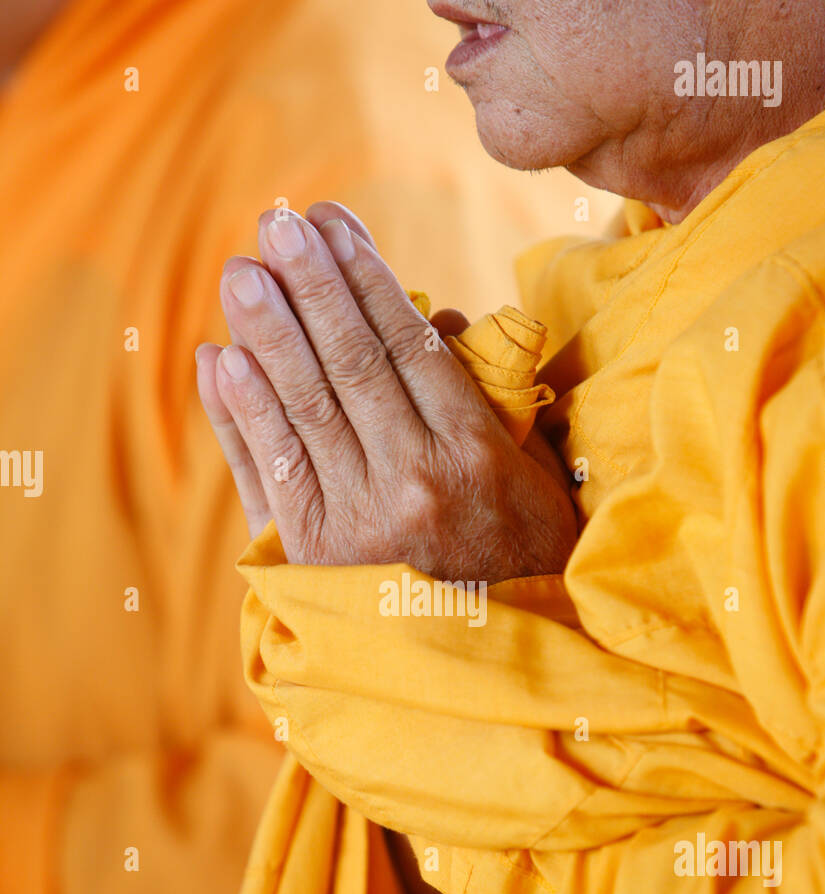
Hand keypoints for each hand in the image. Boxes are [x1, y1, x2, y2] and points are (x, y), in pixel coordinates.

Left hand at [196, 201, 576, 582]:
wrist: (496, 670)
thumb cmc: (523, 558)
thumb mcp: (533, 474)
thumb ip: (487, 395)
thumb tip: (440, 316)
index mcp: (473, 453)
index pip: (406, 343)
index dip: (363, 277)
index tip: (332, 223)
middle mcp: (412, 482)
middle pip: (348, 363)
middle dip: (308, 286)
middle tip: (274, 225)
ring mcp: (358, 523)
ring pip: (303, 410)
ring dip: (266, 335)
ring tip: (240, 275)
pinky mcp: (315, 560)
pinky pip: (270, 476)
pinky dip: (241, 418)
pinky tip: (221, 363)